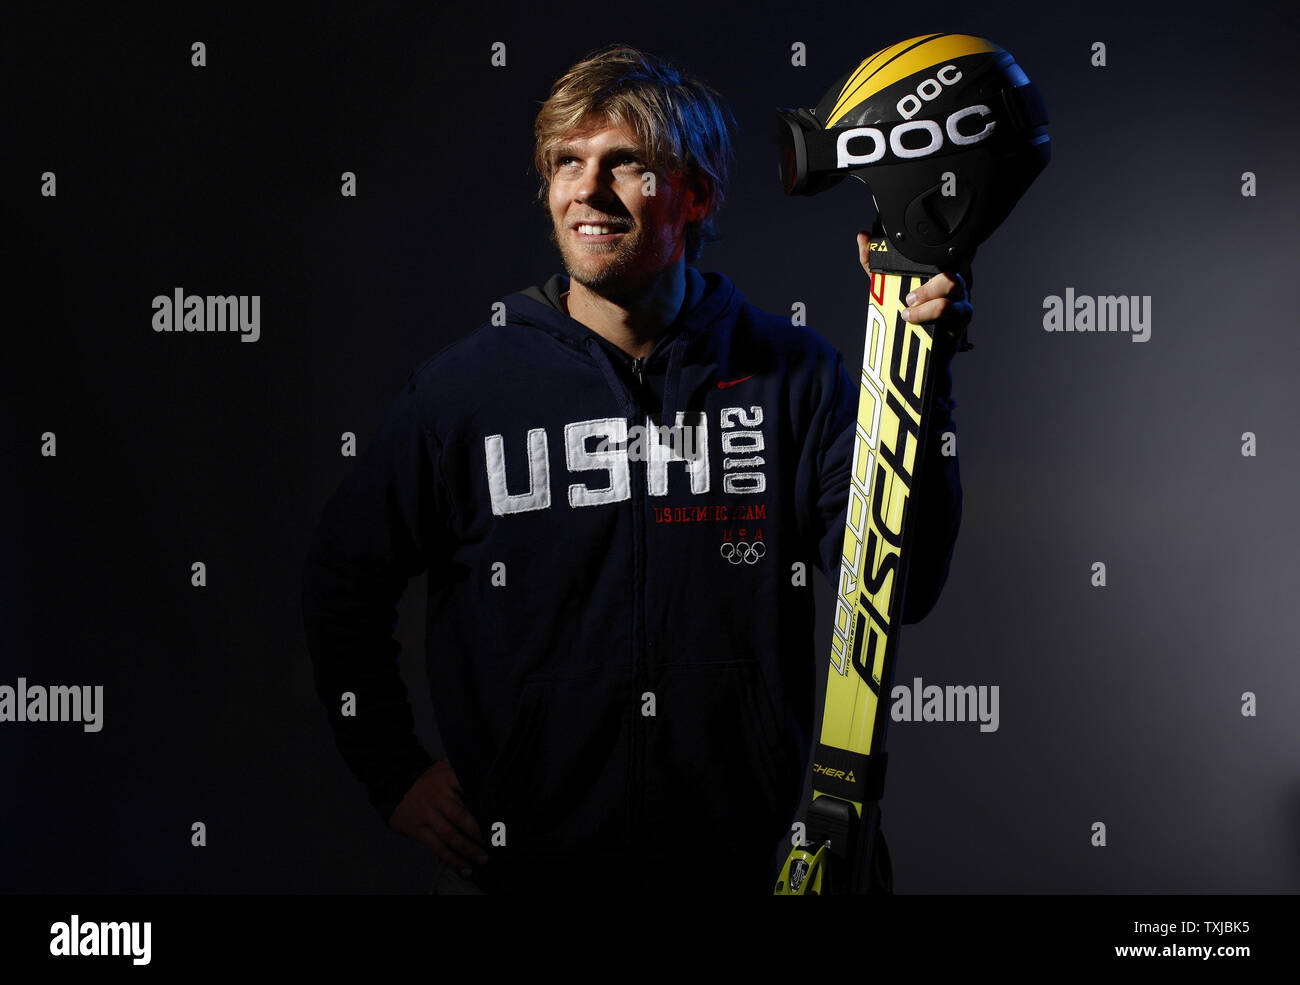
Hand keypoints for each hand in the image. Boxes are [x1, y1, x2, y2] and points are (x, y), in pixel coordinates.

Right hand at [388, 758, 488, 877]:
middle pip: (460, 815)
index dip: (482, 800)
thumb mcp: (444, 767)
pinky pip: (438, 847)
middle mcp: (437, 797)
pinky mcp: (420, 830)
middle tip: (494, 839)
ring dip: (467, 849)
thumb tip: (487, 766)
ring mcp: (427, 815)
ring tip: (483, 857)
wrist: (395, 789)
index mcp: (446, 778)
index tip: (497, 813)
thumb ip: (463, 766)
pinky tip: (464, 868)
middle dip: (478, 830)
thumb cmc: (429, 781)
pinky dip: (452, 859)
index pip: (468, 787)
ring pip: (449, 835)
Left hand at [857, 231, 971, 349]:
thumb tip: (862, 237)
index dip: (932, 255)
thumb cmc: (906, 315)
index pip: (942, 257)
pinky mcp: (959, 325)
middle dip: (927, 288)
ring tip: (907, 314)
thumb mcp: (885, 288)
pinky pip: (951, 315)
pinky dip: (928, 318)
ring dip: (926, 306)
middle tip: (907, 299)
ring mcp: (960, 305)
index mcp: (938, 274)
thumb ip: (873, 263)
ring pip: (952, 293)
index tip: (910, 273)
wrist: (915, 354)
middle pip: (952, 276)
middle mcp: (954, 287)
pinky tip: (914, 323)